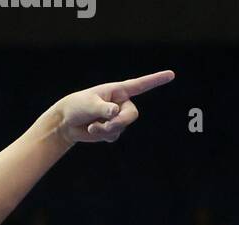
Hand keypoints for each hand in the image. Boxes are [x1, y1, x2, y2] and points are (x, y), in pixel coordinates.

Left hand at [53, 71, 174, 143]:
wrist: (66, 122)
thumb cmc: (77, 106)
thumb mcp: (89, 104)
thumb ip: (103, 108)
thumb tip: (115, 112)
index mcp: (118, 91)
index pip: (141, 85)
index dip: (156, 80)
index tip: (171, 75)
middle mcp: (121, 103)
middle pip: (132, 114)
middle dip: (120, 122)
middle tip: (106, 124)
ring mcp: (117, 118)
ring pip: (122, 127)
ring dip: (106, 129)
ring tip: (92, 125)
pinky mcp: (112, 130)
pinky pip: (114, 136)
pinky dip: (103, 135)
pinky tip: (93, 130)